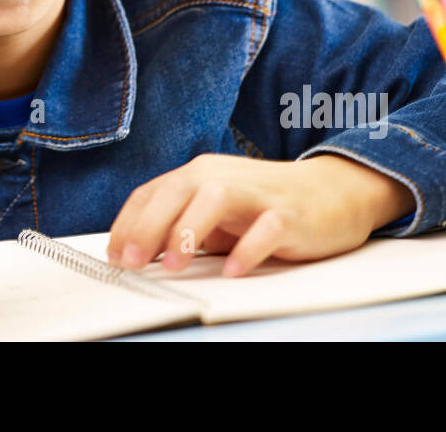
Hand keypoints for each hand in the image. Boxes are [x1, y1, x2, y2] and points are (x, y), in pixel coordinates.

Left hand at [106, 153, 414, 276]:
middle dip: (149, 226)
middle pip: (177, 191)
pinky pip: (266, 228)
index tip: (113, 255)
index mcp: (199, 175)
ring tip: (173, 265)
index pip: (152, 192)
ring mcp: (256, 194)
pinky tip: (233, 270)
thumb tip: (138, 253)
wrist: (332, 191)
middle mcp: (222, 177)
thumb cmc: (264, 205)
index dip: (128, 223)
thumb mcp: (215, 212)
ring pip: (215, 199)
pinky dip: (248, 249)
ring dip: (189, 230)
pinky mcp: (288, 214)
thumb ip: (182, 224)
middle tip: (131, 262)